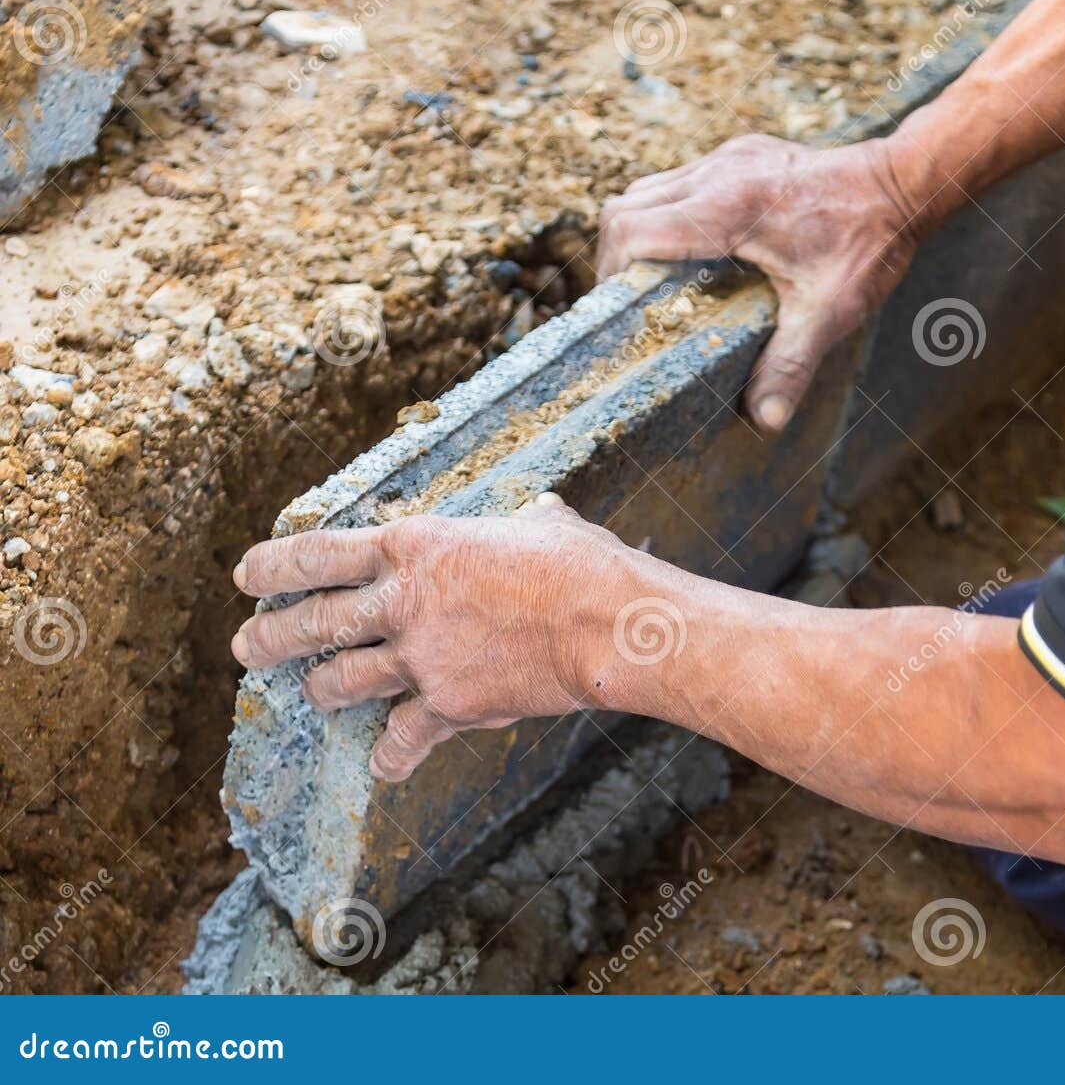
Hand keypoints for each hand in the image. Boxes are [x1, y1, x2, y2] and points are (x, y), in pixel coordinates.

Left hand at [229, 495, 629, 781]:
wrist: (605, 624)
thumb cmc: (581, 564)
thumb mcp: (544, 523)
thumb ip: (525, 520)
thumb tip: (541, 512)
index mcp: (415, 546)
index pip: (318, 554)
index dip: (273, 566)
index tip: (246, 575)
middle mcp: (402, 602)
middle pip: (311, 623)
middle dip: (269, 639)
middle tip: (246, 648)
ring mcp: (420, 658)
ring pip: (340, 681)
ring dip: (320, 691)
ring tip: (312, 695)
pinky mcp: (447, 705)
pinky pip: (402, 737)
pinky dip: (391, 755)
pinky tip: (384, 764)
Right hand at [597, 134, 923, 431]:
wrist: (905, 183)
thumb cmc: (868, 242)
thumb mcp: (830, 312)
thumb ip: (790, 365)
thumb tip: (764, 421)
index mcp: (727, 208)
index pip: (631, 229)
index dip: (612, 272)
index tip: (622, 312)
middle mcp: (718, 173)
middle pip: (625, 207)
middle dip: (616, 258)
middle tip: (635, 305)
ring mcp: (728, 157)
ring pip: (648, 189)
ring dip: (642, 234)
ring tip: (661, 283)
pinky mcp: (741, 154)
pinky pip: (681, 181)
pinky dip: (671, 216)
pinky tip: (700, 254)